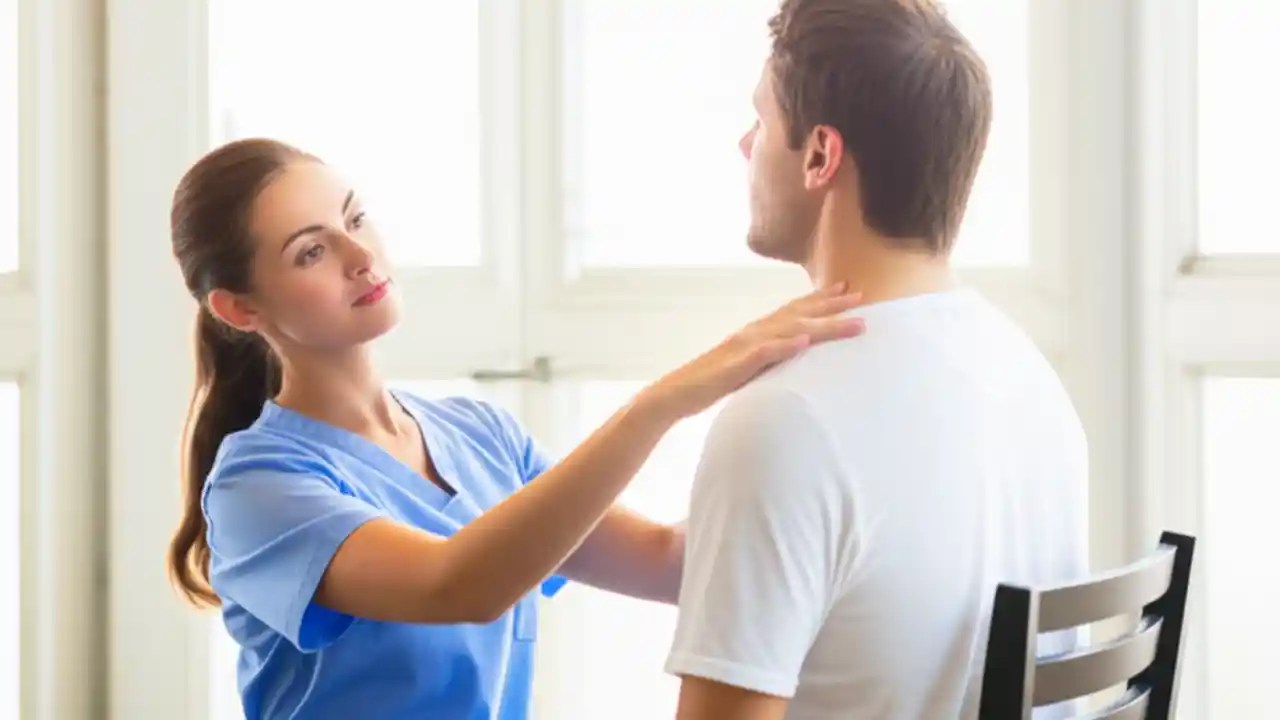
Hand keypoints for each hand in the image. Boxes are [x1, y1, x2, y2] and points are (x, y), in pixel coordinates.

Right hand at [642, 284, 864, 419]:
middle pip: (800, 313)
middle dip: (833, 304)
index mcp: (757, 331)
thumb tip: (793, 355)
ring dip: (824, 325)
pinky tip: (804, 343)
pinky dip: (784, 347)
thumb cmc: (712, 382)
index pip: (794, 310)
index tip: (848, 288)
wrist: (676, 393)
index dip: (821, 298)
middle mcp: (754, 331)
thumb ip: (768, 357)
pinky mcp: (736, 365)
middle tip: (863, 295)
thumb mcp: (747, 366)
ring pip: (791, 330)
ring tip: (853, 321)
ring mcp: (745, 346)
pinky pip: (764, 353)